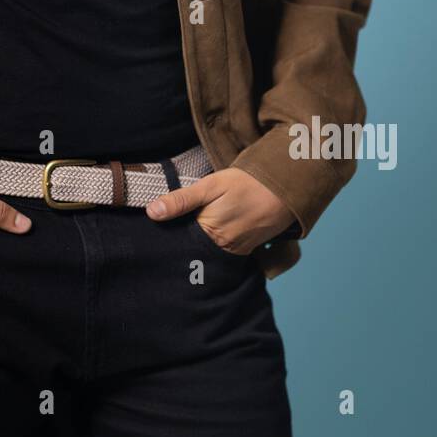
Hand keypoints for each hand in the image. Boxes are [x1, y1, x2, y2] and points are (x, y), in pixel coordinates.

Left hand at [145, 169, 295, 256]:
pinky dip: (217, 245)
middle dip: (184, 241)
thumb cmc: (245, 183)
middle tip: (177, 228)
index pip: (179, 239)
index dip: (169, 232)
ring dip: (201, 243)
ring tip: (196, 229)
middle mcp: (222, 248)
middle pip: (194, 247)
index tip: (158, 228)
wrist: (283, 189)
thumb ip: (182, 200)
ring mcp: (236, 251)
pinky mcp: (246, 250)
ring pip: (209, 251)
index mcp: (209, 231)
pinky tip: (214, 233)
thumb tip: (152, 212)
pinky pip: (225, 252)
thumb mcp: (210, 185)